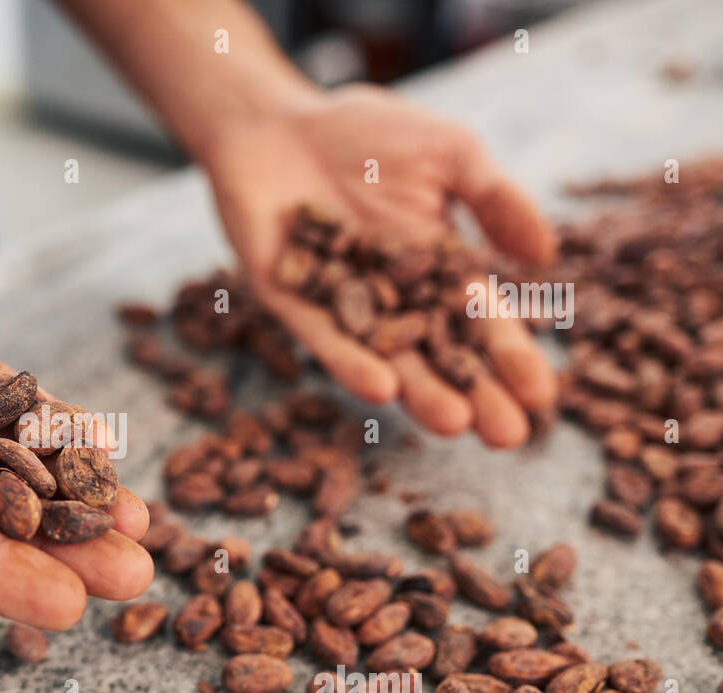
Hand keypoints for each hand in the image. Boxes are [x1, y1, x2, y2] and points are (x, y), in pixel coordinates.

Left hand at [201, 84, 558, 447]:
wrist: (278, 123)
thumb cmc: (369, 133)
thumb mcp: (450, 155)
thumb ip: (495, 200)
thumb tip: (546, 256)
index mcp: (439, 271)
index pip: (482, 324)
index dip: (511, 360)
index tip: (544, 399)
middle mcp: (394, 300)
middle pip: (440, 356)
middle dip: (475, 394)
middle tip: (508, 437)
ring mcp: (343, 306)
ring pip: (387, 359)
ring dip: (420, 392)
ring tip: (454, 424)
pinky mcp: (292, 302)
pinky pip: (324, 339)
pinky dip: (351, 363)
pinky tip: (380, 390)